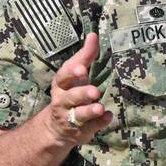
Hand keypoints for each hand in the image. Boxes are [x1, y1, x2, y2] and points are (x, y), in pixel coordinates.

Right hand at [42, 32, 112, 148]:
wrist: (58, 127)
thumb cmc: (70, 92)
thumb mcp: (75, 73)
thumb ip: (85, 56)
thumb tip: (93, 35)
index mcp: (61, 85)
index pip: (63, 76)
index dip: (72, 73)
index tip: (83, 69)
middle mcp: (62, 101)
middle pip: (71, 97)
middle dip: (82, 94)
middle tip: (95, 92)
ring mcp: (70, 118)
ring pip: (79, 115)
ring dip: (90, 111)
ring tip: (100, 108)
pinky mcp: (81, 131)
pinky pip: (91, 128)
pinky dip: (99, 123)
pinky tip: (107, 117)